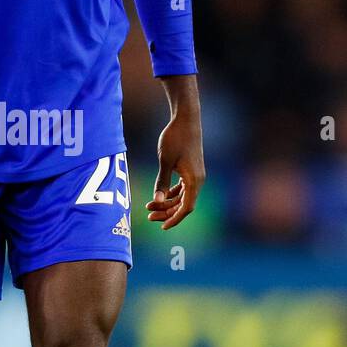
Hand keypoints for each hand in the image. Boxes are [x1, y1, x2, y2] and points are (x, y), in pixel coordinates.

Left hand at [146, 101, 205, 231]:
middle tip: (148, 215)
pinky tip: (160, 195)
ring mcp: (195, 175)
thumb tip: (156, 201)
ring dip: (167, 202)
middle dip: (166, 212)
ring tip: (150, 206)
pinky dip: (171, 193)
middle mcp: (197, 180)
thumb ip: (161, 182)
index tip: (162, 227)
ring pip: (182, 196)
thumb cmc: (175, 138)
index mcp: (194, 181)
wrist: (186, 119)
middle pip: (183, 204)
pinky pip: (182, 188)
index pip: (186, 208)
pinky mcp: (191, 170)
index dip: (174, 219)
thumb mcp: (165, 161)